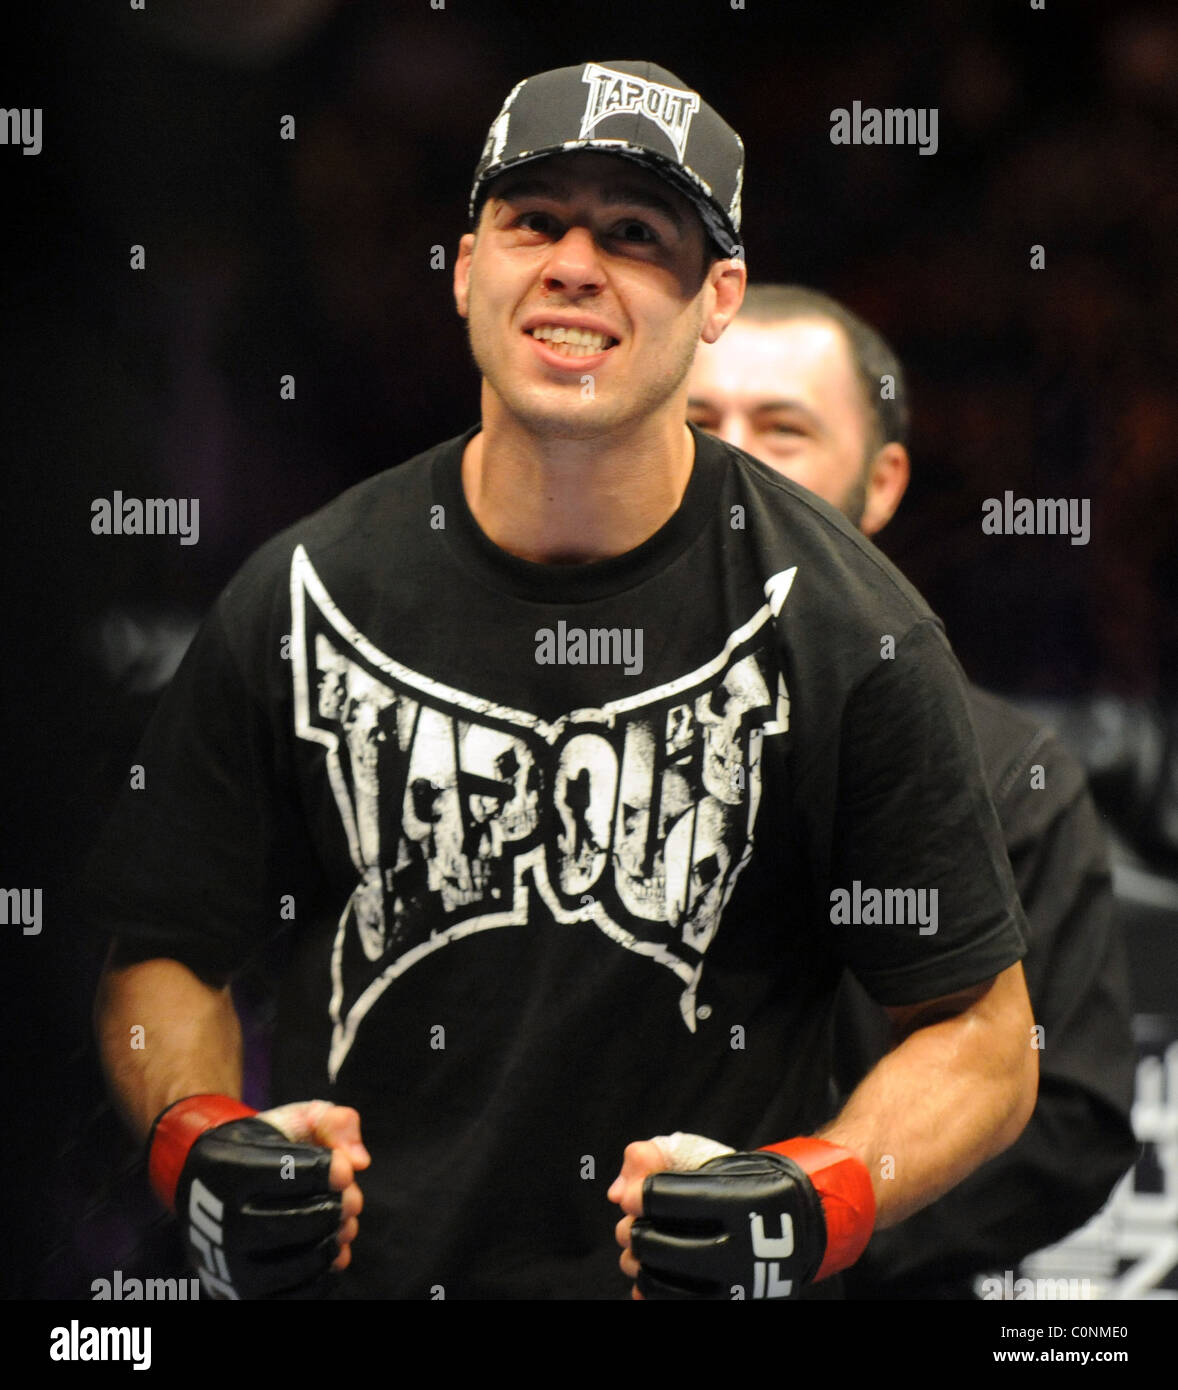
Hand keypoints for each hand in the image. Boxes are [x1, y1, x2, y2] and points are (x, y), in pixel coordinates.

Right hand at [151, 1094, 369, 1298]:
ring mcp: (228, 1263)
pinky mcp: (240, 1292)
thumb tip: (359, 1161)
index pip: (283, 1172)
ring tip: (342, 1226)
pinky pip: (291, 1297)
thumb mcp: (289, 1119)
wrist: (212, 1191)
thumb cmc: (259, 1152)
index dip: (325, 1171)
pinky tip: (330, 1254)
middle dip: (333, 1211)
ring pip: (293, 1265)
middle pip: (291, 1223)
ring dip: (331, 1244)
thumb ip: (331, 1122)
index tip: (344, 1171)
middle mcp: (220, 1220)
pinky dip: (321, 1279)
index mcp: (227, 1167)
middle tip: (350, 1200)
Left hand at [610, 1135, 825, 1300]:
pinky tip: (646, 1277)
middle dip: (635, 1232)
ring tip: (639, 1249)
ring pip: (662, 1283)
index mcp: (738, 1200)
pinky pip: (674, 1306)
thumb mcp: (708, 1158)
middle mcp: (741, 1248)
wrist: (795, 1227)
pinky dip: (649, 1293)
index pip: (666, 1198)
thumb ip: (657, 1157)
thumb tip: (617, 1193)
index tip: (634, 1196)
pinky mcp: (730, 1306)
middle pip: (659, 1245)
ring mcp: (736, 1286)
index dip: (640, 1195)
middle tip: (633, 1224)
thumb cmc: (741, 1186)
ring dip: (638, 1264)